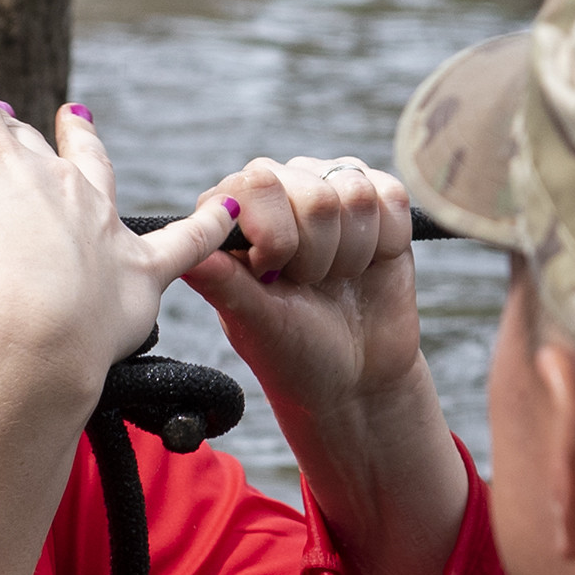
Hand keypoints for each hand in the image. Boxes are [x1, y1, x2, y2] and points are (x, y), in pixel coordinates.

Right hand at [0, 24, 233, 403]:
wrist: (28, 346)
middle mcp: (50, 177)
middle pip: (27, 140)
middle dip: (12, 130)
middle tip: (4, 122)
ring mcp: (100, 220)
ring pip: (96, 169)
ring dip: (86, 145)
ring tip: (82, 122)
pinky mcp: (141, 270)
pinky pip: (186, 240)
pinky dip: (211, 225)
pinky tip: (233, 208)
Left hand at [183, 155, 467, 574]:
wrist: (366, 396)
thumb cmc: (297, 369)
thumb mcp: (253, 327)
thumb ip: (224, 278)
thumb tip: (186, 242)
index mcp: (235, 220)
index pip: (249, 181)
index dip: (265, 226)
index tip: (269, 275)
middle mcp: (282, 199)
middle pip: (302, 178)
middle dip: (308, 248)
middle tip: (307, 292)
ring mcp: (334, 200)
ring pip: (347, 185)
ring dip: (347, 250)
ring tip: (337, 290)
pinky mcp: (385, 210)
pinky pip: (388, 192)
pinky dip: (384, 237)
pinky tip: (371, 271)